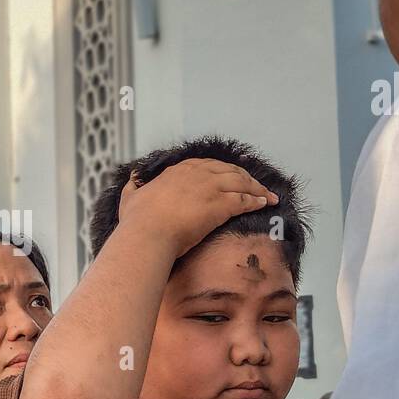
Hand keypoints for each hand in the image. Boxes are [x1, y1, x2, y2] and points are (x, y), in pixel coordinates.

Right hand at [117, 159, 277, 259]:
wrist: (148, 233)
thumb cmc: (138, 220)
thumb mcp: (131, 197)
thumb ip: (133, 186)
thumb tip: (132, 177)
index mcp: (178, 171)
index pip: (208, 165)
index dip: (223, 171)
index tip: (231, 176)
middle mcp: (197, 174)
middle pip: (230, 171)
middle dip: (246, 177)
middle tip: (256, 186)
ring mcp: (211, 188)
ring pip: (242, 182)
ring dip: (257, 188)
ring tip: (267, 195)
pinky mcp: (221, 205)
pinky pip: (245, 200)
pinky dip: (257, 200)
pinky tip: (264, 204)